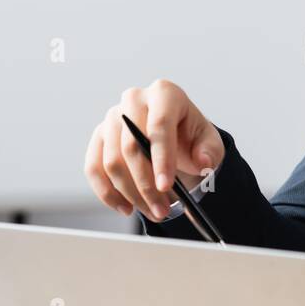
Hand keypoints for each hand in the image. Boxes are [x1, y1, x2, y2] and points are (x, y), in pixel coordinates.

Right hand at [84, 80, 224, 219]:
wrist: (173, 136)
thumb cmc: (190, 136)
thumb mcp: (209, 142)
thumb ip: (210, 152)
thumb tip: (203, 162)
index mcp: (164, 94)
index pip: (159, 125)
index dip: (161, 159)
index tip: (165, 187)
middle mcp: (134, 99)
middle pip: (131, 146)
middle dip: (146, 185)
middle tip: (162, 210)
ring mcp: (112, 117)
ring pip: (112, 161)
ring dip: (131, 194)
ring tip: (152, 212)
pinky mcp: (99, 136)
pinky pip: (94, 167)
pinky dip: (108, 193)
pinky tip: (126, 207)